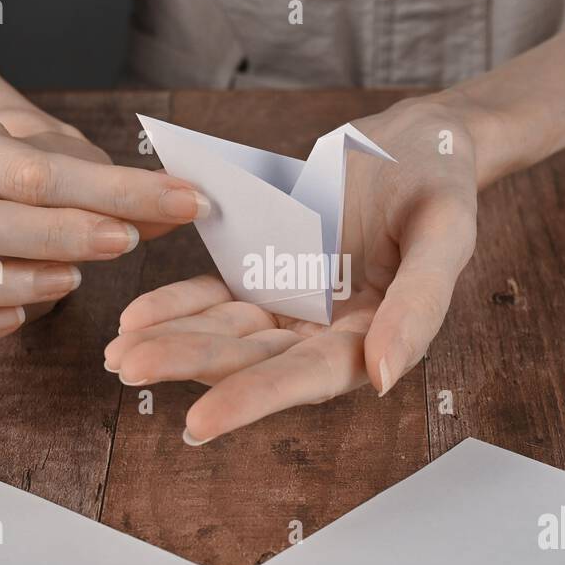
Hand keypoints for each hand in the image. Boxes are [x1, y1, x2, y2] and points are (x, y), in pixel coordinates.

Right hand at [0, 110, 208, 357]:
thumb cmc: (33, 167)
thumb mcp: (77, 160)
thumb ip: (122, 190)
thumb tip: (187, 206)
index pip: (27, 168)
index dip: (107, 192)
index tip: (177, 202)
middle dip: (51, 237)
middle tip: (119, 244)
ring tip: (68, 282)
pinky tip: (14, 319)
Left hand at [103, 97, 478, 442]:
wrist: (418, 142)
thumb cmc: (441, 185)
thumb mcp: (446, 233)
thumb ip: (420, 304)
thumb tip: (384, 376)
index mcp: (377, 337)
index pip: (309, 377)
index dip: (254, 399)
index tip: (198, 422)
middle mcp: (329, 333)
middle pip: (254, 360)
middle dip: (192, 364)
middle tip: (131, 368)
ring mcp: (295, 306)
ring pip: (227, 332)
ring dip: (174, 343)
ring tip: (119, 354)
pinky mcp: (269, 274)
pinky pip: (217, 296)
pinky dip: (178, 306)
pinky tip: (135, 317)